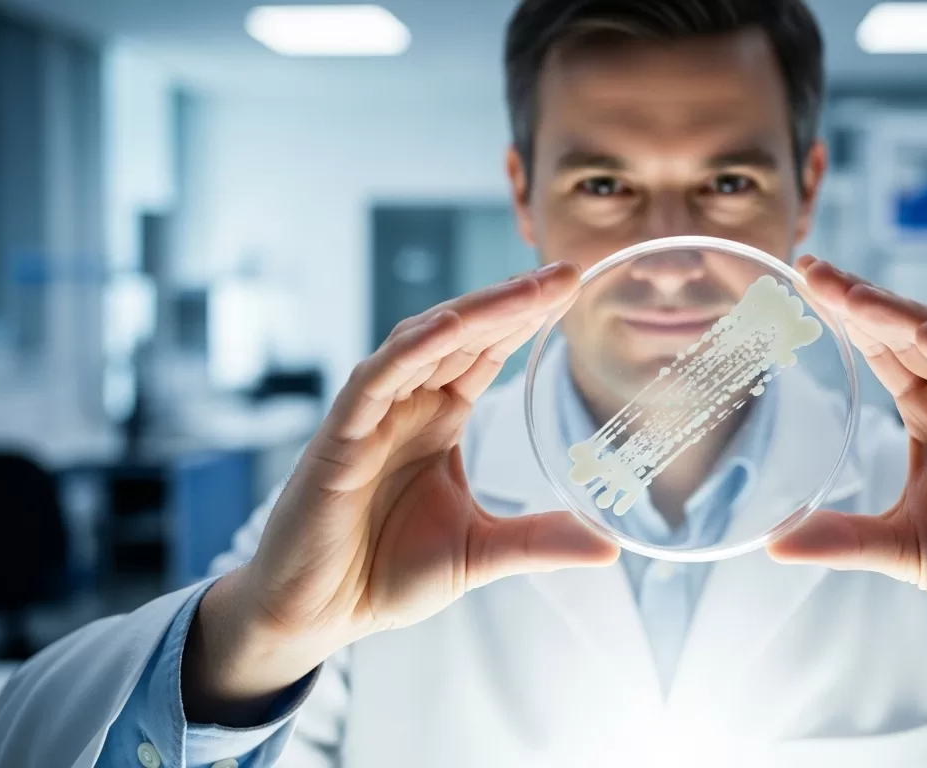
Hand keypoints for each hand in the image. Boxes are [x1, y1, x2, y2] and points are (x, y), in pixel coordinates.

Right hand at [184, 262, 618, 723]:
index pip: (488, 352)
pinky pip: (376, 378)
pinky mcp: (340, 436)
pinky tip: (450, 325)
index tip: (574, 289)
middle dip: (514, 300)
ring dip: (477, 312)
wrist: (316, 614)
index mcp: (439, 420)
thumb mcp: (482, 553)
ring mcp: (372, 415)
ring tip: (531, 288)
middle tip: (568, 272)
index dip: (527, 318)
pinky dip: (411, 349)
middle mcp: (407, 405)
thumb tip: (610, 548)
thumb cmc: (386, 576)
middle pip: (464, 334)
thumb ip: (541, 542)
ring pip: (425, 342)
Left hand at [768, 257, 926, 697]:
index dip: (846, 315)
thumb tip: (771, 546)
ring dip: (909, 317)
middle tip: (814, 271)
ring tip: (858, 297)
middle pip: (911, 332)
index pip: (882, 348)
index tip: (802, 283)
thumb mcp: (901, 548)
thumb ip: (841, 539)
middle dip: (863, 300)